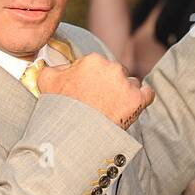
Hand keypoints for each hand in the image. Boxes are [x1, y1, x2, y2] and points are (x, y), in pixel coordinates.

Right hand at [35, 52, 156, 128]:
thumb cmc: (59, 108)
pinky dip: (142, 99)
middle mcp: (112, 68)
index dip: (94, 79)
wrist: (71, 134)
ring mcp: (126, 84)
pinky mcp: (137, 100)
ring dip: (125, 93)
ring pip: (131, 84)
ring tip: (112, 109)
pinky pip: (147, 94)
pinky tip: (133, 106)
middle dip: (111, 85)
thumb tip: (56, 64)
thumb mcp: (47, 81)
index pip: (100, 66)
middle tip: (101, 102)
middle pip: (117, 73)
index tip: (90, 91)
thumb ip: (54, 67)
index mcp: (93, 60)